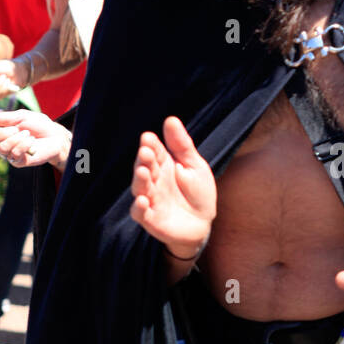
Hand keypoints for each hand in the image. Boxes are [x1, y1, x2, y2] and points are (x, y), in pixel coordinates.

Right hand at [0, 108, 70, 168]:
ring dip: (16, 138)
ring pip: (1, 148)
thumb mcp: (22, 116)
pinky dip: (23, 145)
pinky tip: (31, 142)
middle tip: (16, 128)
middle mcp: (1, 142)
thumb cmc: (39, 125)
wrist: (56, 137)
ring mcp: (8, 153)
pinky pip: (13, 154)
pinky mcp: (18, 161)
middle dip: (1, 133)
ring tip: (28, 134)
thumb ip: (5, 117)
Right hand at [129, 116, 216, 257]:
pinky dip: (139, 208)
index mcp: (163, 165)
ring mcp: (150, 199)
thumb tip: (170, 119)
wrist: (204, 223)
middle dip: (144, 160)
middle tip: (146, 152)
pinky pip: (141, 214)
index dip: (150, 145)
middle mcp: (153, 180)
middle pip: (145, 168)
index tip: (148, 138)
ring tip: (144, 171)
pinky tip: (142, 200)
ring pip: (140, 188)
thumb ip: (182, 145)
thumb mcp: (195, 165)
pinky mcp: (151, 219)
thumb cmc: (198, 192)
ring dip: (140, 180)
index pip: (154, 151)